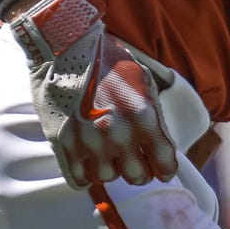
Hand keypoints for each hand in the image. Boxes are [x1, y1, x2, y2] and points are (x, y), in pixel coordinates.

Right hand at [8, 0, 180, 189]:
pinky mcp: (64, 146)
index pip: (165, 165)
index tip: (159, 165)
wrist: (64, 47)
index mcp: (144, 118)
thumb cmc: (107, 60)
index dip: (164, 167)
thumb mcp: (143, 82)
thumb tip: (160, 145)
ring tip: (105, 149)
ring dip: (109, 167)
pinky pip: (80, 180)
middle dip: (138, 168)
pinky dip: (85, 173)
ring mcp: (90, 143)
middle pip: (138, 177)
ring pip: (108, 178)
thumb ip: (154, 117)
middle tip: (132, 156)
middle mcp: (119, 135)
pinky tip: (87, 158)